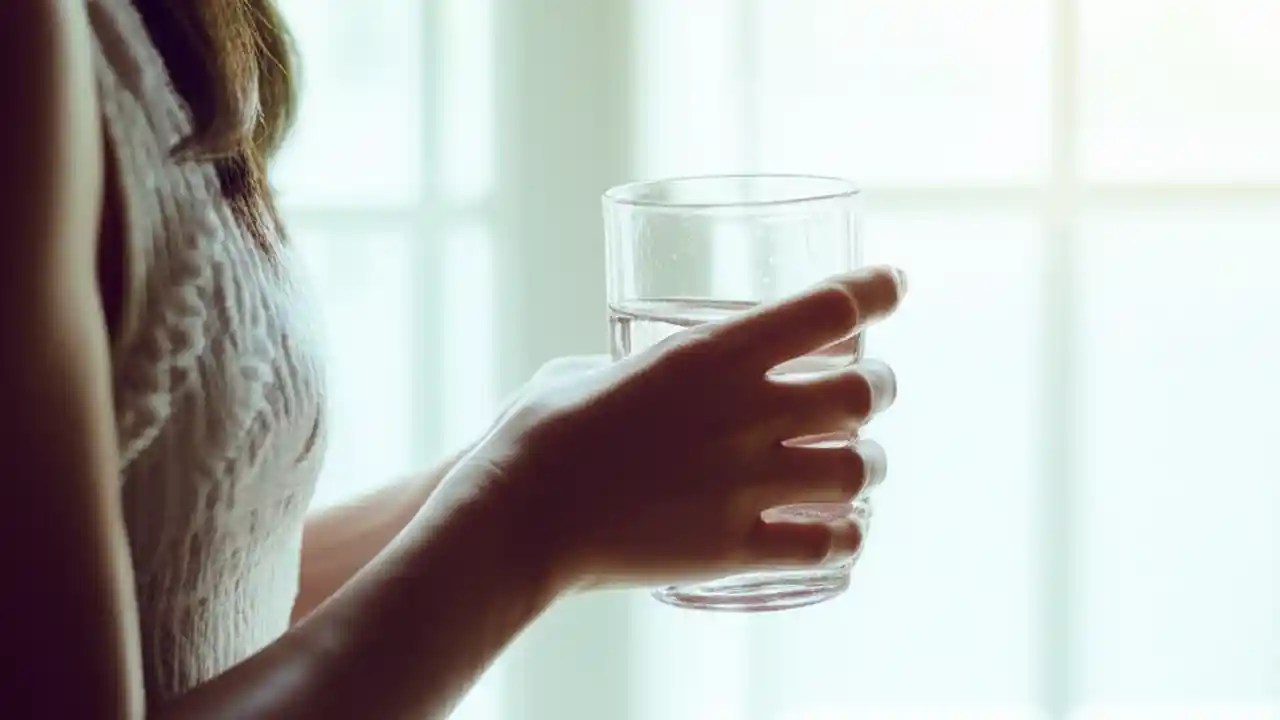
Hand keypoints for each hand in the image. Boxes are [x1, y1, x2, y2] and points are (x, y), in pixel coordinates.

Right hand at [450, 265, 905, 591]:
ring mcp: (748, 482)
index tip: (895, 285)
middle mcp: (747, 411)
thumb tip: (622, 377)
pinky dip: (846, 536)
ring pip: (860, 470)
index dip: (875, 291)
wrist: (518, 516)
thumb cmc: (538, 435)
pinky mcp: (737, 546)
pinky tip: (841, 533)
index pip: (829, 307)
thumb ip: (628, 372)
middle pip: (865, 392)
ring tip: (856, 470)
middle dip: (879, 389)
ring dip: (866, 467)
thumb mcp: (588, 373)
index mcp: (712, 352)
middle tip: (869, 394)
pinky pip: (828, 542)